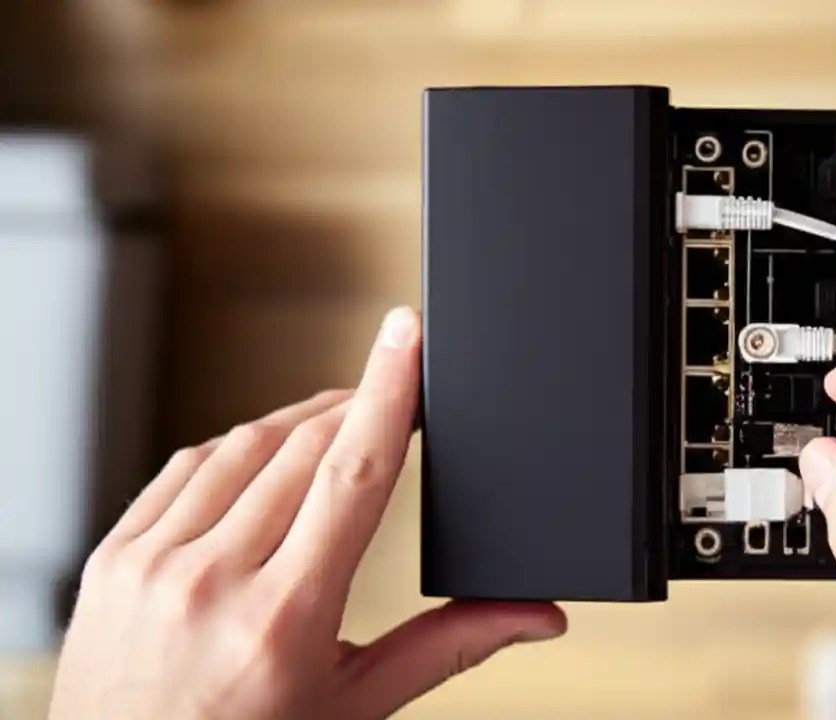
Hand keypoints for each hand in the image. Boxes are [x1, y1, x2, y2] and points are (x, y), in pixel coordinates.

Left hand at [50, 307, 565, 719]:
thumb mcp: (357, 708)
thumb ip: (450, 647)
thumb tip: (535, 616)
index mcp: (284, 621)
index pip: (353, 473)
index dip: (388, 391)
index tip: (407, 334)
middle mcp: (210, 584)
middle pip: (303, 449)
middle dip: (355, 407)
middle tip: (391, 394)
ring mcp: (150, 567)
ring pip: (239, 447)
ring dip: (297, 423)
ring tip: (334, 426)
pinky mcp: (111, 561)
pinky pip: (181, 469)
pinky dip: (233, 449)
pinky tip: (261, 457)